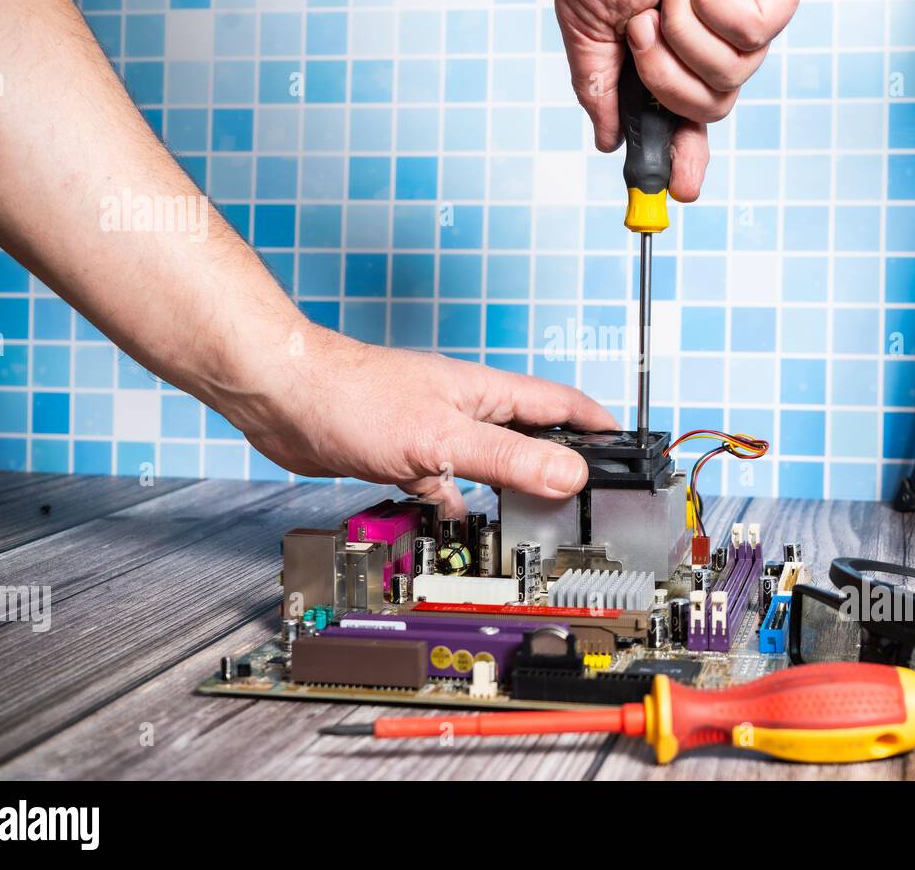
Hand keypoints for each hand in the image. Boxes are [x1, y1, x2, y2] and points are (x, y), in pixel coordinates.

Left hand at [232, 327, 616, 516]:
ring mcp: (436, 430)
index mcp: (488, 394)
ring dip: (511, 486)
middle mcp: (468, 409)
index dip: (600, 426)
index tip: (628, 447)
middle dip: (562, 462)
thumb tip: (569, 474)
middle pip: (531, 436)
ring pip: (489, 462)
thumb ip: (508, 459)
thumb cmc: (354, 397)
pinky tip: (456, 519)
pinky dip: (456, 502)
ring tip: (536, 515)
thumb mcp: (443, 438)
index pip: (562, 405)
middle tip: (589, 493)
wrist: (285, 397)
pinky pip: (445, 481)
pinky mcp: (405, 452)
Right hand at [555, 0, 809, 199]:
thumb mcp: (588, 26)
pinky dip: (711, 1)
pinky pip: (750, 35)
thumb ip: (600, 86)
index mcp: (674, 44)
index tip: (681, 192)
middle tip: (643, 25)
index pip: (689, 112)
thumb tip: (607, 139)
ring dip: (682, 30)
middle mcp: (717, 33)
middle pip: (709, 107)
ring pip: (728, 78)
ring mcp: (752, 12)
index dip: (684, 154)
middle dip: (665, 75)